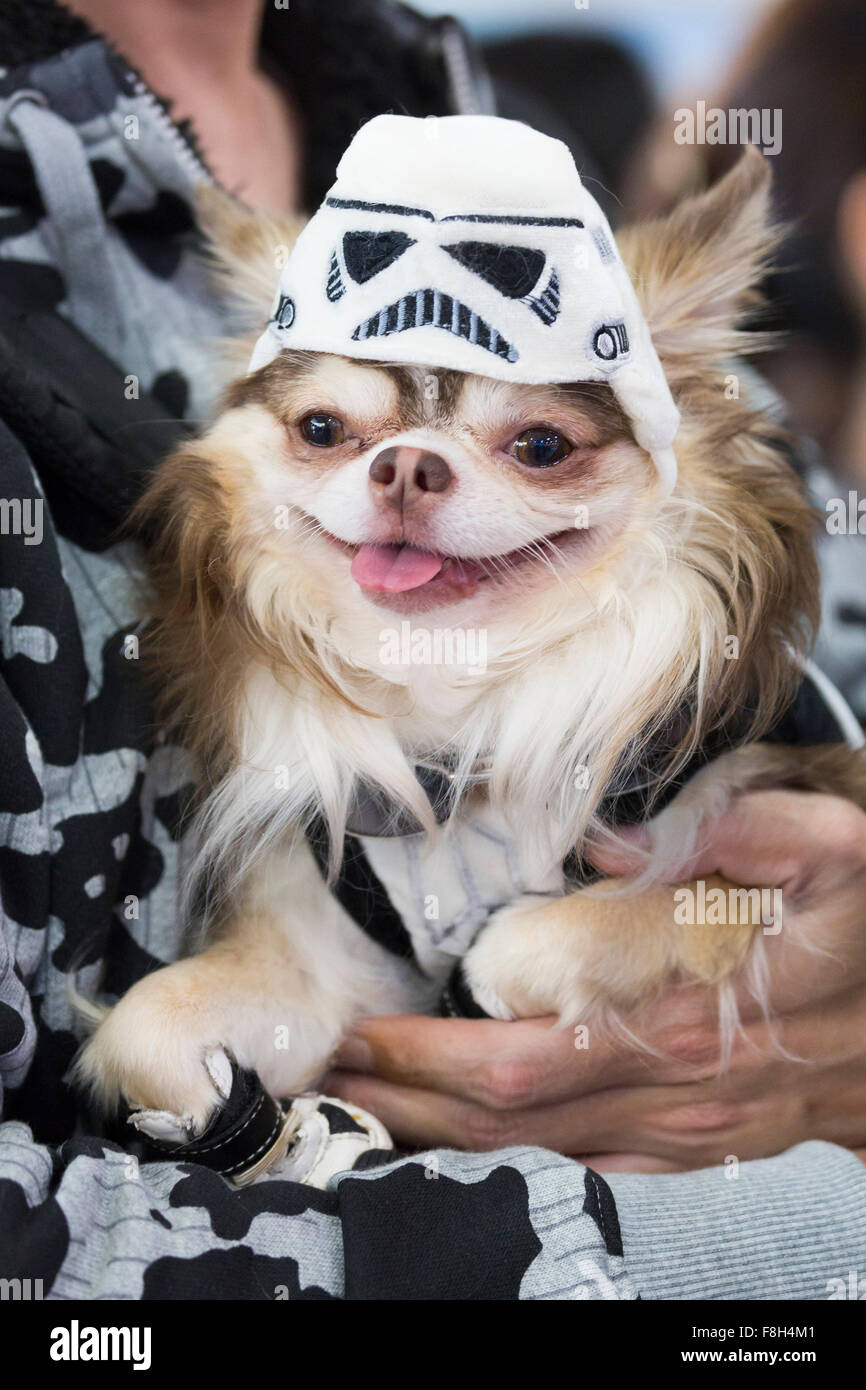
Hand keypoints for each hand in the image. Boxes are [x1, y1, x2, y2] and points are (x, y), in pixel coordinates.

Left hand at [324, 789, 865, 1170]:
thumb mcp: (837, 849)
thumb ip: (740, 832)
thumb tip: (620, 842)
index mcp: (683, 1023)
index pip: (521, 1061)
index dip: (429, 1058)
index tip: (360, 1035)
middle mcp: (672, 1096)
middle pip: (507, 1123)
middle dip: (406, 1101)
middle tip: (328, 1073)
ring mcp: (683, 1135)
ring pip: (535, 1154)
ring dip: (442, 1132)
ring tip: (368, 1100)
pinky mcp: (695, 1147)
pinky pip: (582, 1167)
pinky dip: (506, 1155)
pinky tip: (458, 1137)